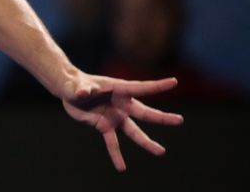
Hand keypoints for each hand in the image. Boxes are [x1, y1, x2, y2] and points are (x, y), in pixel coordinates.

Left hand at [61, 74, 183, 171]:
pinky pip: (112, 142)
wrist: (69, 91)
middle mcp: (121, 104)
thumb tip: (83, 93)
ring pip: (134, 131)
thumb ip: (82, 89)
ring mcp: (115, 116)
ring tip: (161, 152)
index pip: (141, 87)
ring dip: (146, 142)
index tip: (174, 82)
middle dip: (162, 117)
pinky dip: (116, 155)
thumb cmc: (76, 83)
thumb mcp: (77, 85)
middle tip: (180, 120)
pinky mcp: (105, 126)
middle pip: (144, 112)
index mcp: (119, 89)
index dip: (158, 86)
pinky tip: (121, 168)